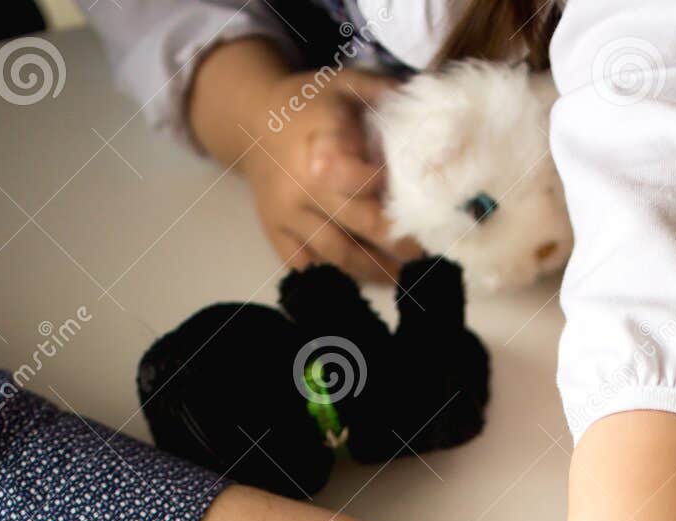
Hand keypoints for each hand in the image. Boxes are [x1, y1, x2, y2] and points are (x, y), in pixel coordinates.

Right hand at [189, 41, 418, 280]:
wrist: (251, 119)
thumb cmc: (308, 104)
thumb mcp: (342, 84)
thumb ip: (379, 90)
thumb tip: (421, 99)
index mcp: (322, 146)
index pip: (366, 180)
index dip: (394, 193)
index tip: (420, 201)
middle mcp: (302, 185)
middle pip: (358, 223)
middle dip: (397, 242)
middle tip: (424, 253)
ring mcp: (286, 214)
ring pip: (336, 254)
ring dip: (373, 270)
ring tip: (401, 276)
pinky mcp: (274, 231)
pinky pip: (305, 266)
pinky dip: (333, 277)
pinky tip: (361, 280)